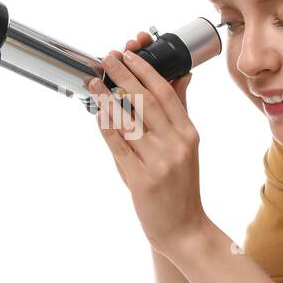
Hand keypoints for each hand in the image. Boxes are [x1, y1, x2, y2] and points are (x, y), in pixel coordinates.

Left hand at [85, 31, 206, 256]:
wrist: (184, 227)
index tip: (130, 55)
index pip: (166, 93)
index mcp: (188, 133)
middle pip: (146, 101)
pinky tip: (96, 112)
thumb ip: (178, 111)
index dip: (146, 71)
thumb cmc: (181, 185)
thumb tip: (180, 76)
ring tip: (94, 81)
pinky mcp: (140, 180)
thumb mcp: (186, 146)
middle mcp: (175, 145)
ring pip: (129, 122)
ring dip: (108, 98)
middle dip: (124, 76)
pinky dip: (106, 127)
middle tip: (108, 58)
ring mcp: (158, 163)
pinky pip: (119, 147)